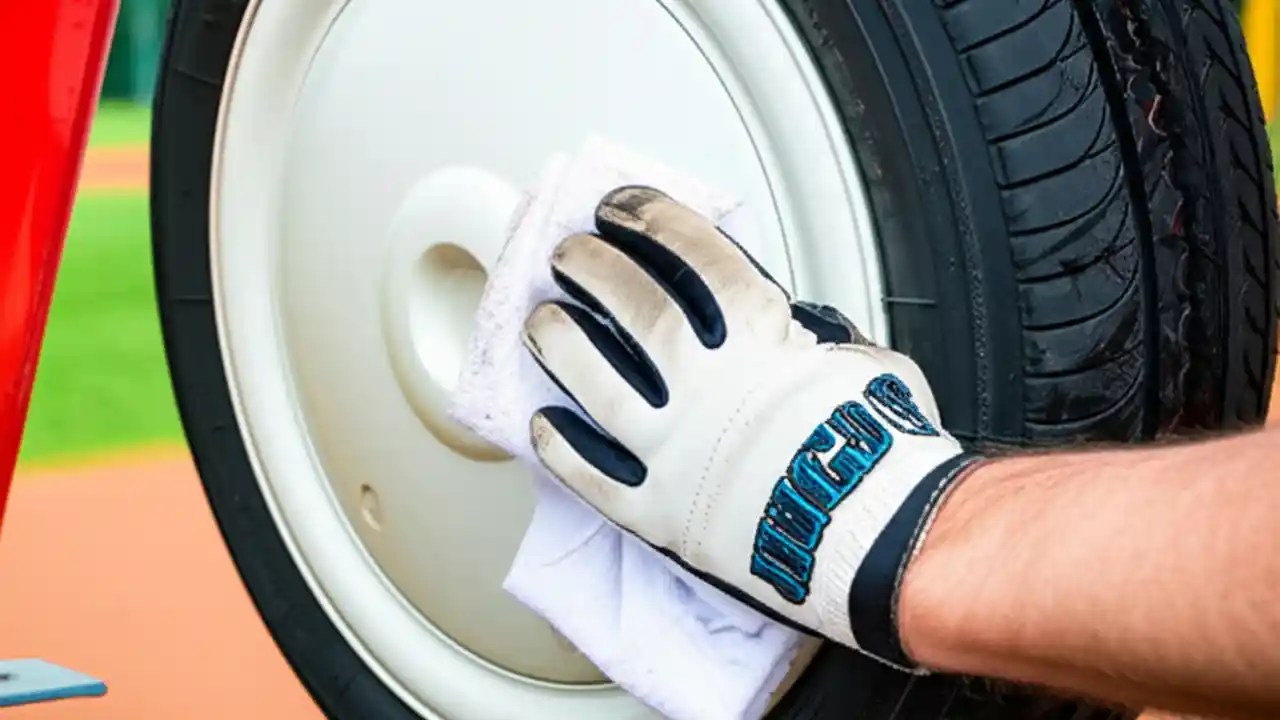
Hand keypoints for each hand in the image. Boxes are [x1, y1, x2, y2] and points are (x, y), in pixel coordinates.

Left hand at [523, 186, 977, 669]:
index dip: (647, 219)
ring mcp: (673, 448)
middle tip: (568, 253)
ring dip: (560, 345)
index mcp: (758, 335)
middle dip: (591, 268)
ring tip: (541, 322)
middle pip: (631, 305)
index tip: (619, 207)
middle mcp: (703, 382)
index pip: (688, 252)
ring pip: (593, 382)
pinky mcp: (659, 512)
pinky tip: (543, 426)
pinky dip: (562, 449)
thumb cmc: (886, 457)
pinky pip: (592, 477)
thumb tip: (796, 333)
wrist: (881, 544)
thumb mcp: (867, 364)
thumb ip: (817, 341)